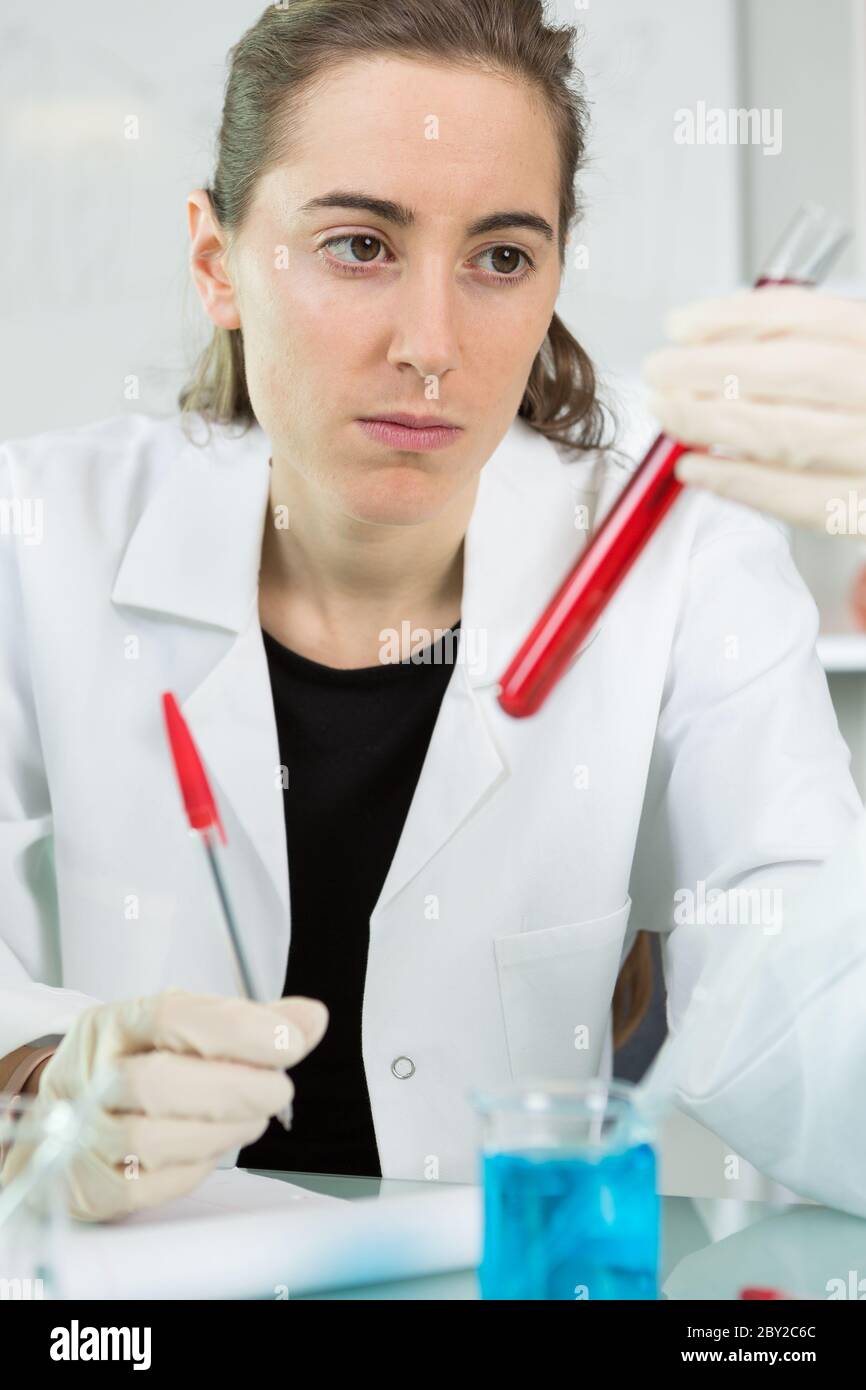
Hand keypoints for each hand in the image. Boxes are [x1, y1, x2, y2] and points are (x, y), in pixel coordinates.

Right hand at [0, 989, 327, 1221]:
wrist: (66, 1118)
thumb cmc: (137, 1066)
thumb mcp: (185, 1030)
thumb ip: (249, 1024)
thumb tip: (309, 1019)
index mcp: (119, 1024)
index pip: (173, 1017)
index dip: (238, 1030)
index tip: (290, 1041)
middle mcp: (93, 1074)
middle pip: (157, 1082)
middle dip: (235, 1089)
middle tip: (278, 1090)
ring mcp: (84, 1132)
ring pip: (150, 1139)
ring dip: (220, 1131)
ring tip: (252, 1119)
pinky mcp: (91, 1184)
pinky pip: (146, 1185)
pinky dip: (193, 1168)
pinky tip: (213, 1149)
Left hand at [642, 285, 865, 533]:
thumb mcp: (860, 361)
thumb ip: (827, 347)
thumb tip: (732, 341)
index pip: (810, 318)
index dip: (735, 318)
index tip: (683, 324)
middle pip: (792, 373)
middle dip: (711, 370)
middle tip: (660, 370)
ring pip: (789, 435)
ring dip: (713, 424)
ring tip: (668, 414)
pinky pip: (800, 500)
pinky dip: (739, 483)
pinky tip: (696, 469)